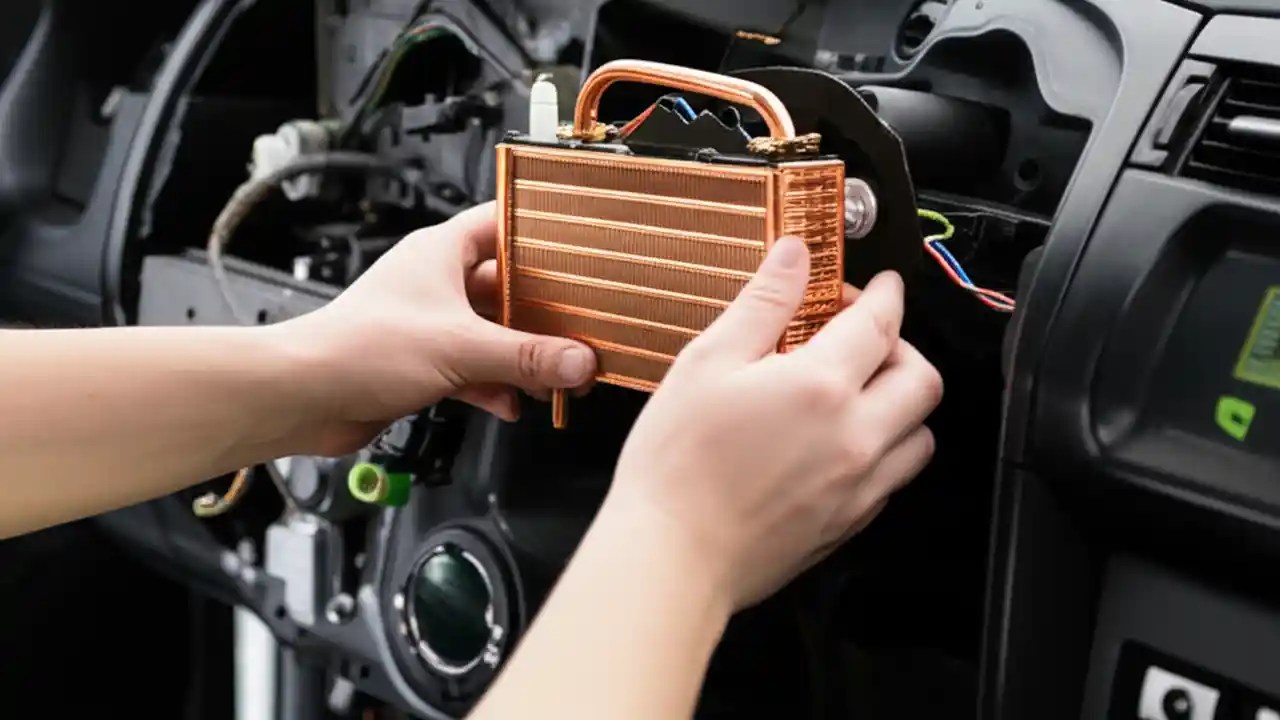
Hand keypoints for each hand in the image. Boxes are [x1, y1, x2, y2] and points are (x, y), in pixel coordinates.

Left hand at [279, 202, 596, 454]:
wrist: (305, 396)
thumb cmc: (360, 348)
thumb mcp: (461, 347)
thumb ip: (527, 356)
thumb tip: (579, 362)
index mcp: (441, 252)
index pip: (502, 222)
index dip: (542, 231)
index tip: (581, 244)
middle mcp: (436, 282)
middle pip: (506, 285)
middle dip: (543, 310)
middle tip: (583, 323)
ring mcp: (430, 323)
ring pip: (492, 331)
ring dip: (522, 354)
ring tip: (558, 372)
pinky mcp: (422, 363)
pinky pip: (473, 368)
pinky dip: (495, 384)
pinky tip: (513, 402)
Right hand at [604, 236, 942, 610]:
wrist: (672, 558)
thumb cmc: (677, 464)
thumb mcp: (707, 362)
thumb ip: (762, 302)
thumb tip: (795, 254)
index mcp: (821, 385)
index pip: (880, 322)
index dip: (883, 293)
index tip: (878, 285)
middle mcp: (856, 435)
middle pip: (921, 377)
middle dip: (901, 345)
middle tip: (860, 337)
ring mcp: (859, 485)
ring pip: (919, 432)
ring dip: (900, 401)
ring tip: (855, 392)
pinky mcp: (849, 523)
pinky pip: (894, 477)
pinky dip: (884, 448)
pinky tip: (839, 442)